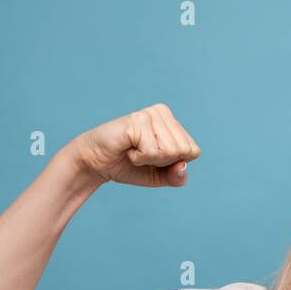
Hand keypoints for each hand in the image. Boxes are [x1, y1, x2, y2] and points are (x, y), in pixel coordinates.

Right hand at [72, 104, 201, 187]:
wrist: (97, 164)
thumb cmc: (128, 166)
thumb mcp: (159, 176)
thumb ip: (176, 177)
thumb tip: (183, 165)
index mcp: (172, 122)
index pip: (193, 151)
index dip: (174, 164)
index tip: (154, 158)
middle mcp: (163, 113)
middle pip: (184, 151)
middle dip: (162, 162)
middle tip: (142, 154)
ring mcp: (150, 114)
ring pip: (170, 151)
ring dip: (150, 160)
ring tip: (134, 150)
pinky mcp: (137, 120)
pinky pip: (152, 152)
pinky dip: (139, 158)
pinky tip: (128, 149)